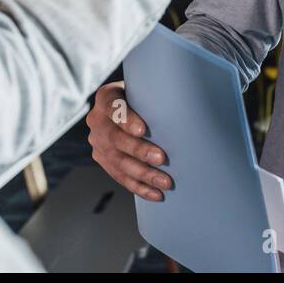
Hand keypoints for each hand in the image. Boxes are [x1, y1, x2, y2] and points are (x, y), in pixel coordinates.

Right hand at [86, 81, 172, 200]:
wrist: (126, 105)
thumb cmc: (144, 95)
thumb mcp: (145, 88)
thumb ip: (155, 94)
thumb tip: (187, 103)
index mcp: (106, 97)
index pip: (114, 107)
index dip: (127, 120)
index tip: (142, 130)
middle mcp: (97, 120)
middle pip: (115, 138)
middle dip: (139, 151)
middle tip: (162, 158)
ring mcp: (97, 141)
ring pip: (118, 161)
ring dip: (143, 174)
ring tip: (165, 182)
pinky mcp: (102, 159)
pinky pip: (119, 176)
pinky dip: (139, 187)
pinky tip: (155, 194)